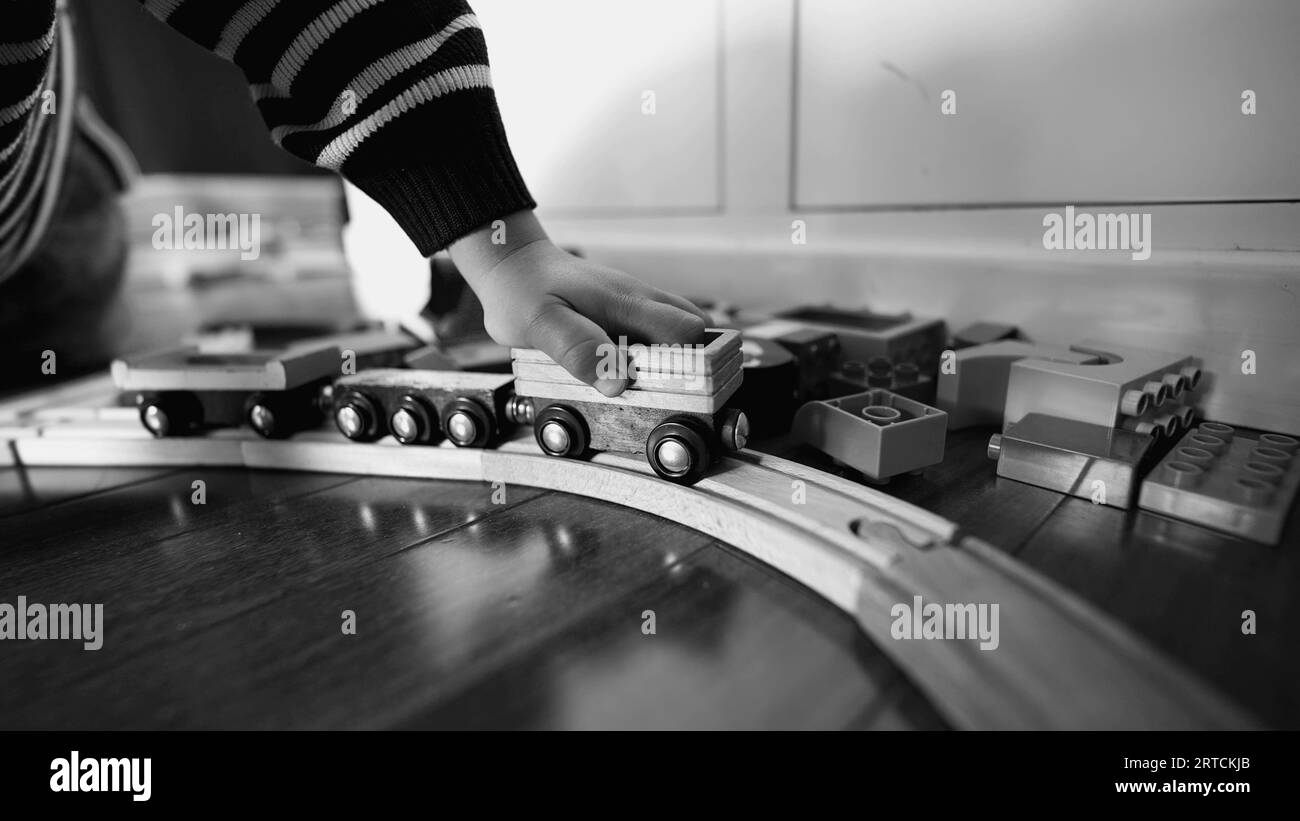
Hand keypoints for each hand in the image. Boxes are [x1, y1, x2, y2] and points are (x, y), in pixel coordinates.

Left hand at [450, 210, 708, 395]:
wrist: (513, 265)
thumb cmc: (523, 293)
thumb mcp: (540, 325)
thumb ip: (579, 351)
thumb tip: (619, 383)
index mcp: (625, 303)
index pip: (686, 330)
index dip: (689, 363)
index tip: (671, 391)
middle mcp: (640, 299)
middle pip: (696, 332)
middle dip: (690, 365)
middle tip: (659, 393)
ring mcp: (638, 302)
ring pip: (682, 330)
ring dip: (674, 358)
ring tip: (646, 384)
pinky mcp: (631, 309)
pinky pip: (661, 330)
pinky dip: (658, 351)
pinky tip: (631, 367)